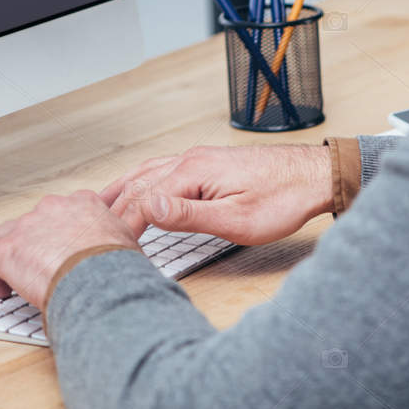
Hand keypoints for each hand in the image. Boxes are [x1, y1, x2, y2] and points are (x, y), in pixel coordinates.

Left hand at [0, 191, 137, 311]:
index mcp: (81, 204)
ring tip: (4, 290)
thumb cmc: (119, 268)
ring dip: (0, 264)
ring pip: (0, 242)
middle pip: (27, 227)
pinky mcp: (5, 252)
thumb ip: (115, 240)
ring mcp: (25, 229)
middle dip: (25, 250)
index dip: (51, 236)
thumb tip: (123, 254)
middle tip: (30, 274)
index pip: (57, 214)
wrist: (104, 278)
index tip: (52, 253)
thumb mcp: (127, 243)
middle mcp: (50, 209)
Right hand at [100, 144, 331, 244]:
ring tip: (98, 209)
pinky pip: (161, 170)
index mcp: (192, 172)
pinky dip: (140, 182)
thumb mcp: (237, 219)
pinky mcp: (207, 163)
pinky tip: (136, 189)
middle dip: (114, 211)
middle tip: (93, 236)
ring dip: (121, 193)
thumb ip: (189, 215)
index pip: (142, 201)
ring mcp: (197, 158)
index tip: (108, 250)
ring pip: (146, 173)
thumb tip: (148, 207)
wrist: (314, 176)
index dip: (123, 228)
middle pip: (138, 185)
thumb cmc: (283, 199)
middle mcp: (189, 159)